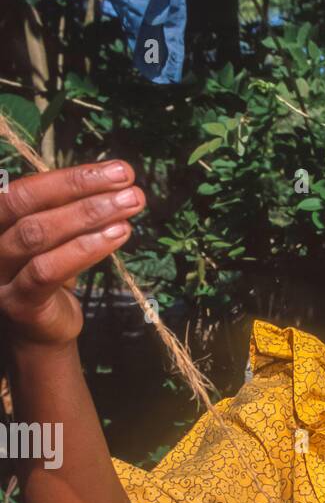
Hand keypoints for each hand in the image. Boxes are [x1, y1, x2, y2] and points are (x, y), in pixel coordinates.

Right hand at [0, 161, 144, 347]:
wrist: (43, 332)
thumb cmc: (52, 275)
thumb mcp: (57, 237)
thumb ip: (70, 210)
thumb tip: (116, 182)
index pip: (27, 187)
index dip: (72, 176)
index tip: (119, 170)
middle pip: (27, 203)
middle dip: (81, 188)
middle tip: (128, 183)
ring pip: (37, 234)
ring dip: (89, 215)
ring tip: (129, 206)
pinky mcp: (18, 302)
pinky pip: (48, 270)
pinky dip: (85, 249)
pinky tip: (118, 235)